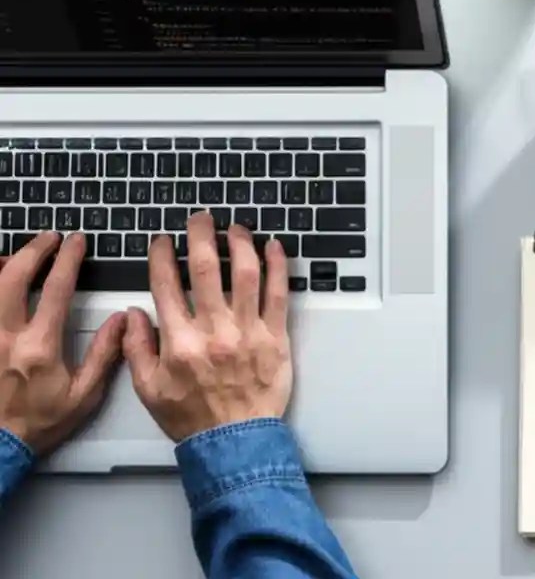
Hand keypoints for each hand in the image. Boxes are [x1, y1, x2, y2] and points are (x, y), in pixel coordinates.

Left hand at [0, 233, 125, 454]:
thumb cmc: (38, 424)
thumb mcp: (84, 396)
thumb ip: (105, 355)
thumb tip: (122, 321)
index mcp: (39, 346)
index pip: (57, 288)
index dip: (68, 259)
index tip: (76, 242)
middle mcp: (6, 336)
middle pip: (14, 276)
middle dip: (33, 249)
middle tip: (49, 237)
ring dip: (4, 264)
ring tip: (18, 254)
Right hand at [123, 215, 292, 441]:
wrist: (234, 440)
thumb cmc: (192, 418)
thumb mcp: (148, 389)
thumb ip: (136, 349)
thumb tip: (131, 315)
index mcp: (179, 341)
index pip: (166, 285)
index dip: (161, 256)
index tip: (161, 240)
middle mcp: (213, 330)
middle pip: (205, 268)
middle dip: (201, 235)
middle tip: (200, 218)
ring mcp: (247, 331)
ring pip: (245, 273)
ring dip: (240, 243)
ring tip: (236, 227)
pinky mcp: (275, 337)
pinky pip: (278, 294)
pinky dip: (277, 266)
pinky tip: (274, 247)